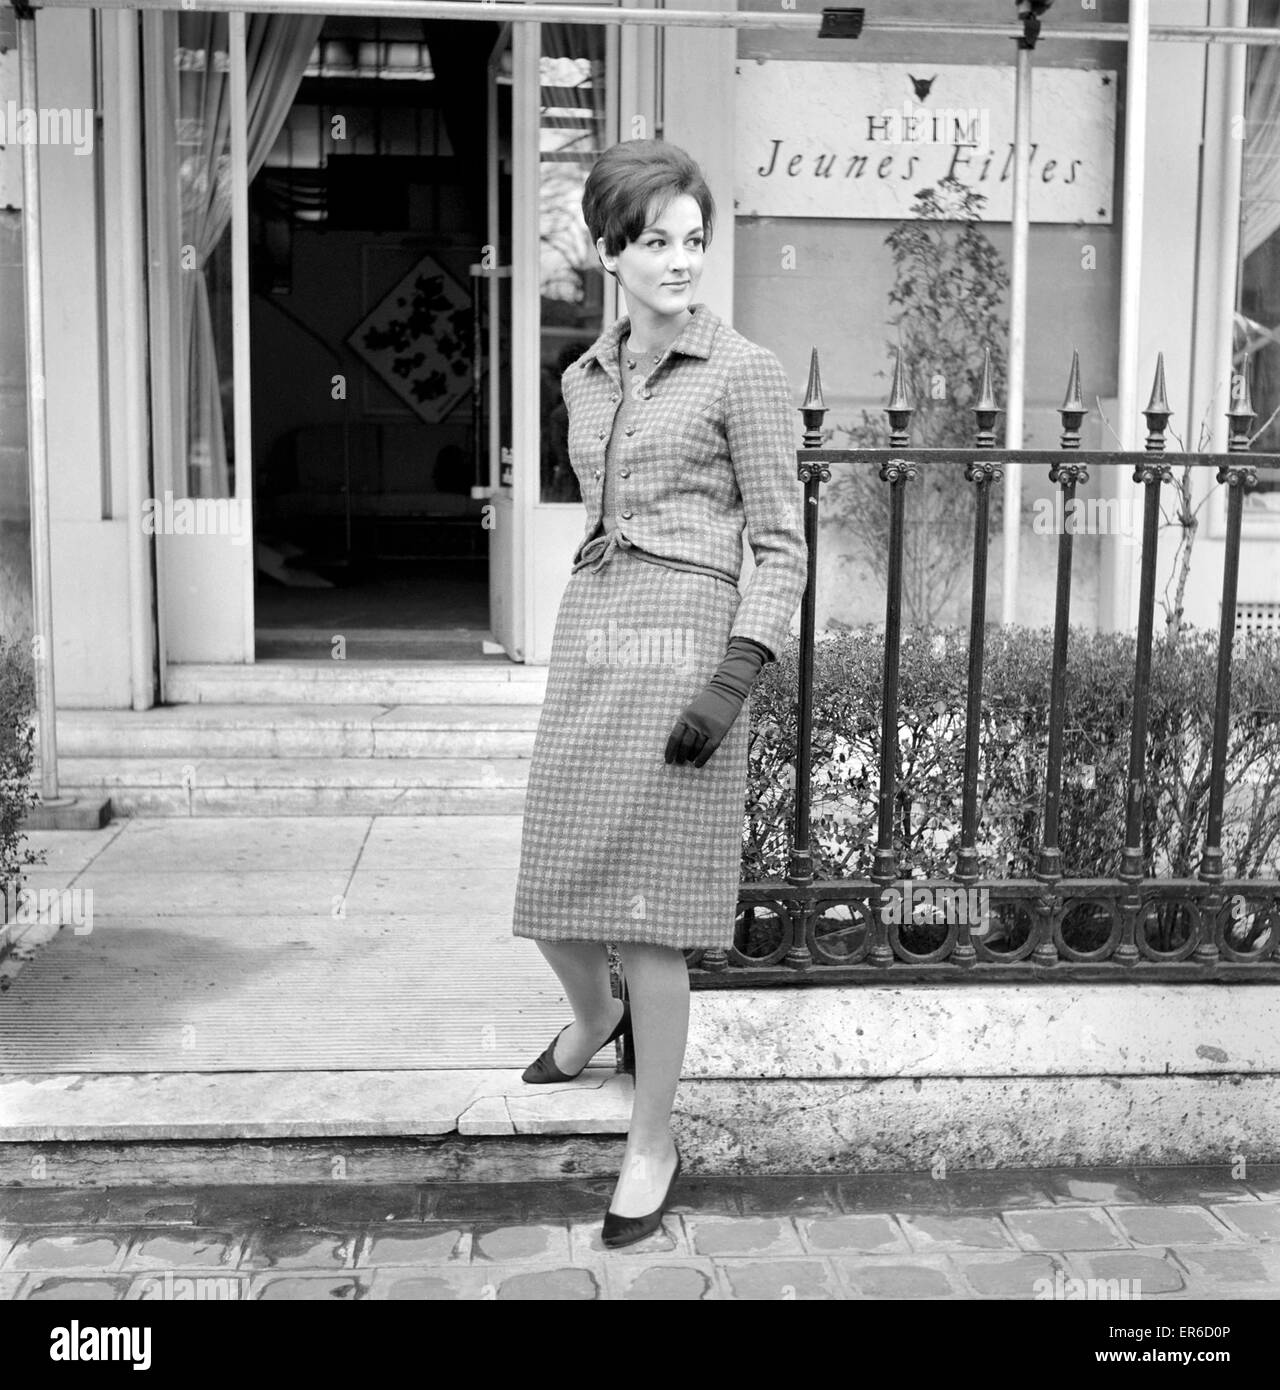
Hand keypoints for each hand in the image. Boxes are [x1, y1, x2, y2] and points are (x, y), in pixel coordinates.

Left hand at [665, 637, 772, 767]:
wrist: (726, 691)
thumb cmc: (708, 702)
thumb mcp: (692, 710)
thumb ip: (686, 724)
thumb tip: (680, 744)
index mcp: (686, 717)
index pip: (674, 737)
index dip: (670, 750)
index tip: (668, 759)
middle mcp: (695, 723)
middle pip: (684, 744)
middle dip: (680, 756)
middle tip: (679, 762)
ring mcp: (707, 728)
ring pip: (696, 748)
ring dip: (691, 757)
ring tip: (689, 761)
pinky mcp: (718, 732)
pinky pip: (708, 749)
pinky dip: (702, 758)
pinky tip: (698, 764)